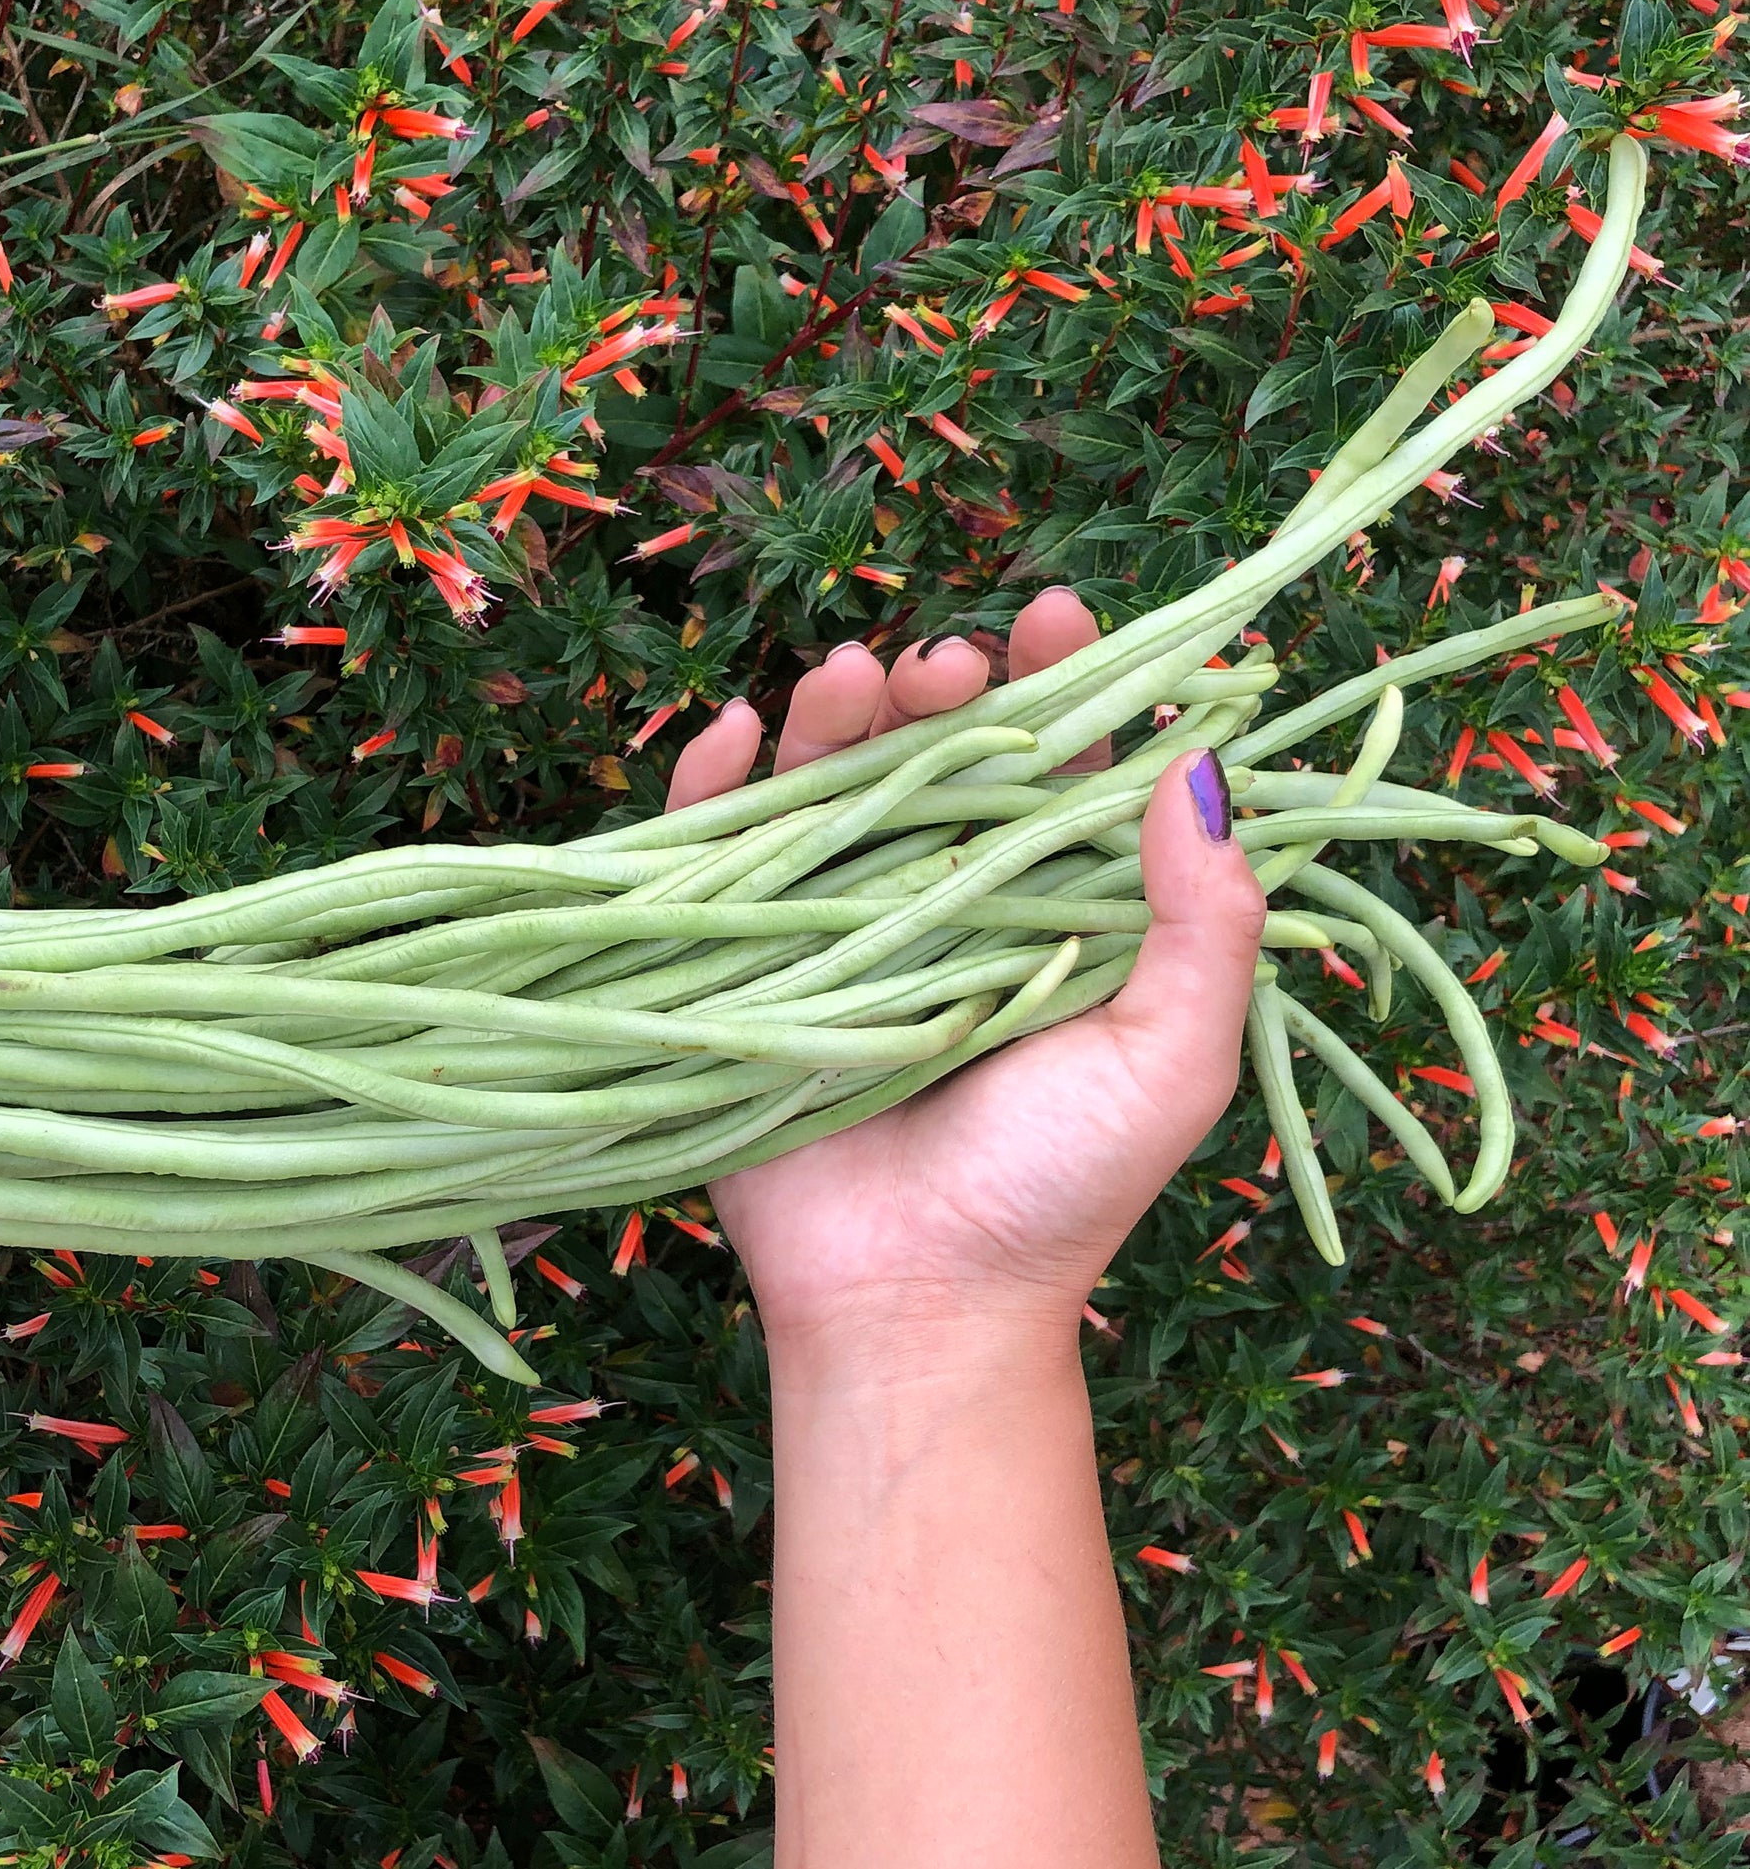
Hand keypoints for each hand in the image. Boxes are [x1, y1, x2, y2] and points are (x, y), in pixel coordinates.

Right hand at [674, 591, 1265, 1364]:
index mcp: (1052, 911)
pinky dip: (713, 782)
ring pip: (828, 781)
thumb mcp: (1168, 1061)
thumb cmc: (1056, 1192)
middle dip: (944, 685)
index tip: (1065, 615)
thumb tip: (1202, 769)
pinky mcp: (738, 961)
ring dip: (837, 713)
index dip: (1064, 682)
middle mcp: (943, 902)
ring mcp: (833, 926)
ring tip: (857, 677)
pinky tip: (735, 728)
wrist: (915, 1304)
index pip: (1059, 766)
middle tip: (955, 662)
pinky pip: (711, 851)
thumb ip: (1206, 927)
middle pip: (936, 752)